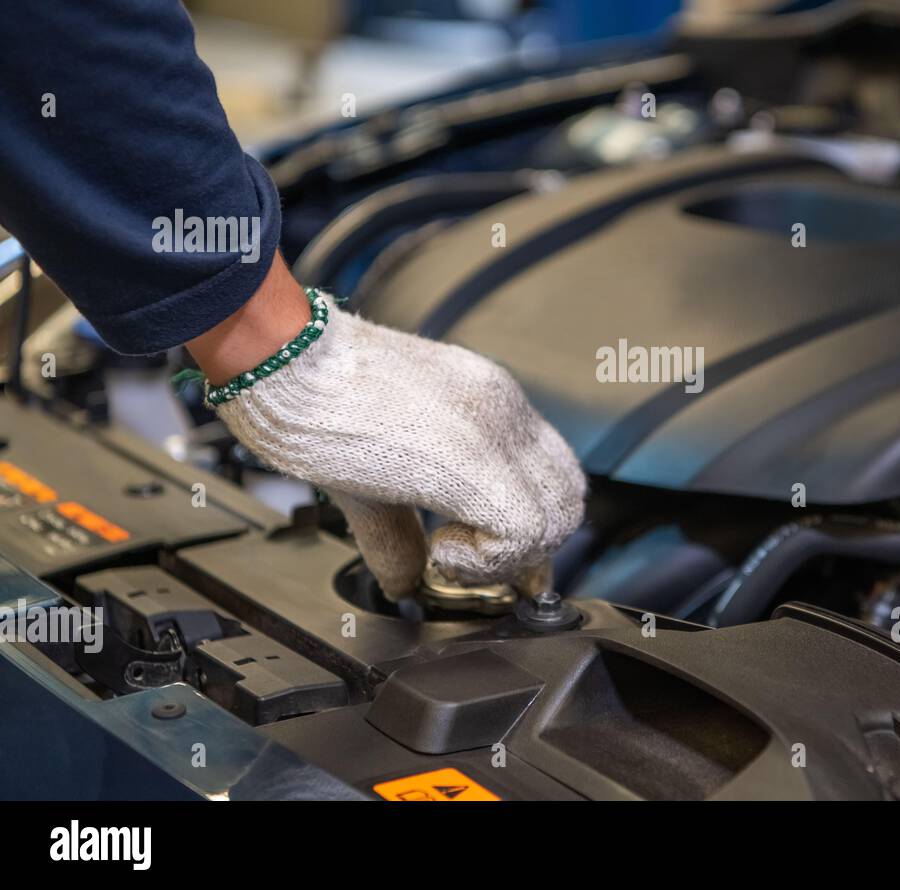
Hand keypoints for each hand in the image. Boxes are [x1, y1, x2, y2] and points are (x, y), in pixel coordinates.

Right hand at [188, 257, 585, 598]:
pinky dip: (487, 561)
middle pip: (569, 500)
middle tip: (469, 560)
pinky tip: (438, 550)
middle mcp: (503, 411)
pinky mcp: (472, 459)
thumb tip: (407, 581)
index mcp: (489, 403)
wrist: (285, 363)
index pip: (555, 474)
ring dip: (504, 558)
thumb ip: (401, 531)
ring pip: (555, 520)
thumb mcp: (373, 471)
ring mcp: (494, 429)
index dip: (533, 529)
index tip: (493, 559)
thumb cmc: (314, 401)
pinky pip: (522, 531)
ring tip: (444, 551)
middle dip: (526, 549)